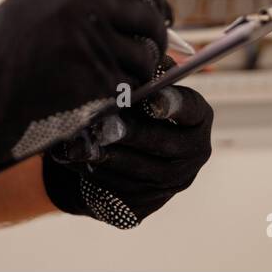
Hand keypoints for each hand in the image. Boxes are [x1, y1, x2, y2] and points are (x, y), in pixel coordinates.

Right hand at [0, 0, 168, 183]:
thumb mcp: (33, 4)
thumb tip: (131, 5)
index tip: (161, 13)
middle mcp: (85, 1)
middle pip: (149, 15)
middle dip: (156, 39)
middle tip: (149, 56)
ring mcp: (93, 39)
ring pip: (145, 56)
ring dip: (140, 73)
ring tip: (116, 82)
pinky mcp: (97, 77)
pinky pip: (131, 87)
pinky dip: (124, 98)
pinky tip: (102, 102)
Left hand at [42, 57, 213, 228]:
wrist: (114, 151)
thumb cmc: (131, 107)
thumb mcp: (143, 84)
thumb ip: (146, 74)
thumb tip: (137, 66)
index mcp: (197, 118)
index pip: (190, 109)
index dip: (171, 104)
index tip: (150, 99)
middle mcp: (192, 153)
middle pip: (161, 143)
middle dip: (130, 133)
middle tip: (105, 124)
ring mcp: (169, 184)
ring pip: (136, 170)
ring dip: (105, 154)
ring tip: (79, 139)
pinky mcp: (143, 205)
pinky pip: (116, 189)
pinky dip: (92, 172)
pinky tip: (73, 156)